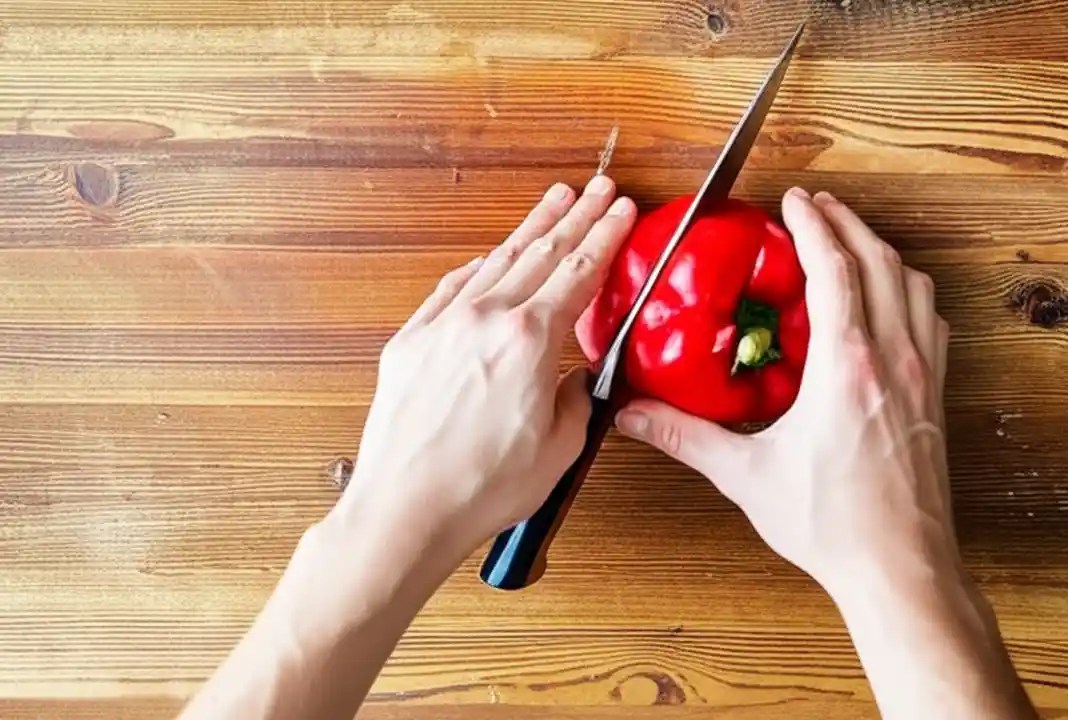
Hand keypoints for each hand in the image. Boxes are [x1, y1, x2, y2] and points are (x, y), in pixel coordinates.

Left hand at [339, 176, 635, 558]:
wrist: (406, 508)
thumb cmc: (479, 487)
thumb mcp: (561, 448)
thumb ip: (578, 400)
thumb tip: (577, 380)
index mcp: (529, 340)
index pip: (579, 271)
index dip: (605, 235)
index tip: (620, 210)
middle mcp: (484, 319)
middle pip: (541, 252)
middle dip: (575, 216)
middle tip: (597, 188)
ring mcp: (443, 326)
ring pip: (496, 261)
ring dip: (530, 229)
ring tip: (554, 202)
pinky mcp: (412, 342)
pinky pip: (452, 288)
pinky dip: (479, 267)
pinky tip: (491, 257)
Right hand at [615, 187, 953, 591]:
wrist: (899, 566)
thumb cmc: (833, 525)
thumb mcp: (747, 476)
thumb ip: (685, 436)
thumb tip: (632, 413)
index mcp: (847, 367)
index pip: (835, 268)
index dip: (814, 224)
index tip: (794, 201)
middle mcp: (893, 359)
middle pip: (880, 261)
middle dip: (847, 222)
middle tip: (817, 206)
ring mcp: (922, 376)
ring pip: (913, 285)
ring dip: (881, 250)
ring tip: (850, 238)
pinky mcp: (934, 397)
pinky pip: (930, 322)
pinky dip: (909, 292)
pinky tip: (891, 301)